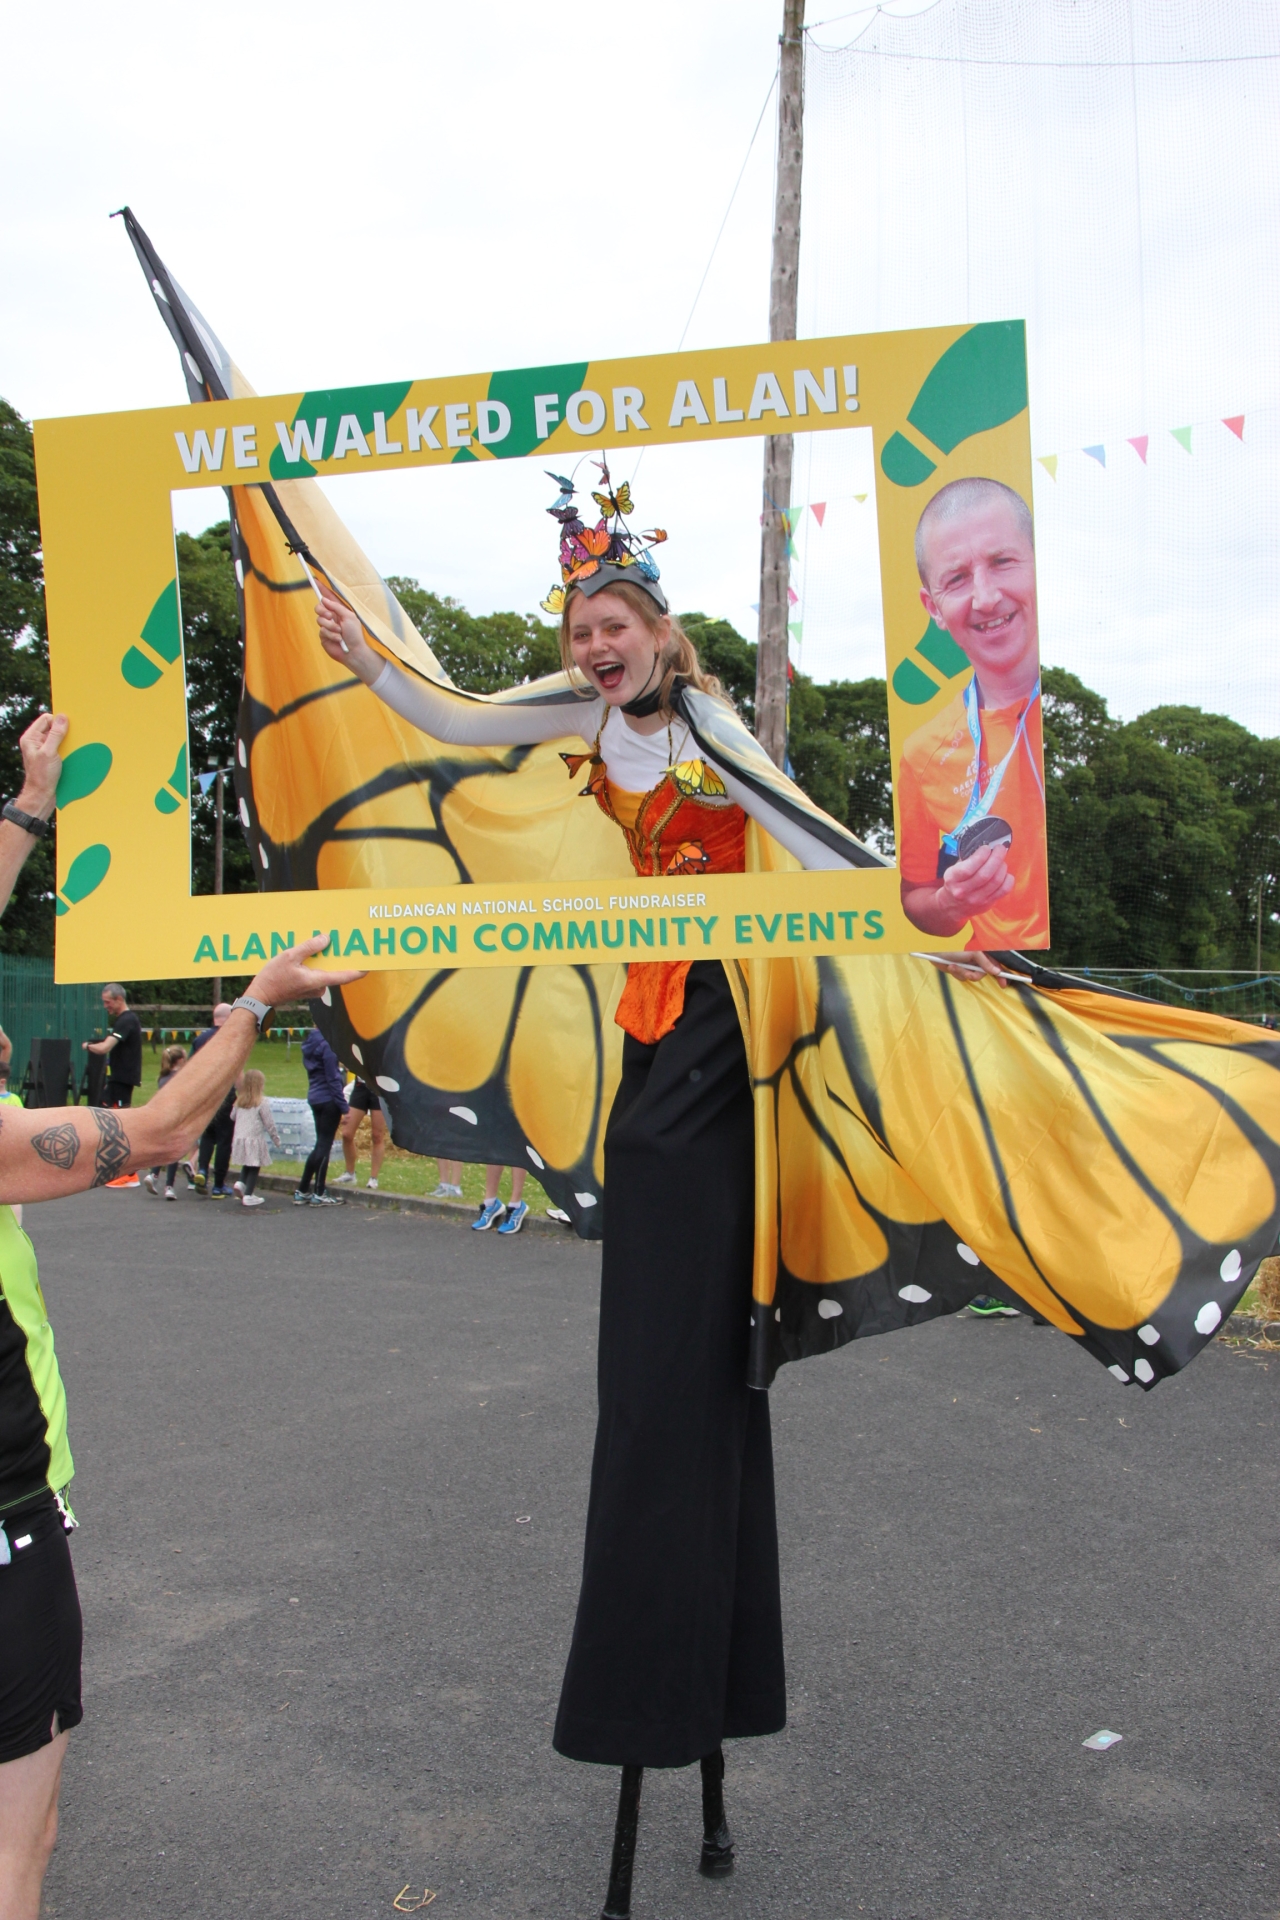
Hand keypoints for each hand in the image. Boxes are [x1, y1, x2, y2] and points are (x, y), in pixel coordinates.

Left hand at [16, 712, 68, 818]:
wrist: (42, 796)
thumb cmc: (41, 776)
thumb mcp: (49, 753)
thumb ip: (55, 734)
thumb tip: (62, 718)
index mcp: (31, 738)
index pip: (46, 719)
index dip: (58, 721)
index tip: (68, 728)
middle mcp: (36, 742)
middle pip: (53, 728)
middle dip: (64, 732)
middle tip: (71, 739)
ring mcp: (44, 750)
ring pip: (59, 738)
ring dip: (67, 742)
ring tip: (70, 750)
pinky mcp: (51, 758)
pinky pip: (62, 748)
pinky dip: (68, 750)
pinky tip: (71, 756)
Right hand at [244, 935, 365, 1010]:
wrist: (259, 998)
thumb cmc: (272, 979)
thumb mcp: (289, 957)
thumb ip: (309, 947)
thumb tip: (326, 939)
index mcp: (317, 980)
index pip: (345, 976)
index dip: (359, 970)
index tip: (370, 964)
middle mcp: (318, 987)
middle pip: (334, 971)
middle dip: (338, 958)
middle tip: (343, 944)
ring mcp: (312, 990)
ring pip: (323, 972)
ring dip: (323, 960)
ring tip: (322, 944)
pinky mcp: (305, 989)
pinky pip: (314, 975)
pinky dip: (314, 965)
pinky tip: (306, 955)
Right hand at [316, 585, 382, 685]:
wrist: (354, 652)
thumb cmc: (355, 634)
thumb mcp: (349, 616)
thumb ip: (336, 607)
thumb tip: (323, 600)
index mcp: (339, 611)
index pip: (328, 598)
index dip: (321, 589)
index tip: (314, 581)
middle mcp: (332, 617)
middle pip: (319, 607)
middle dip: (323, 611)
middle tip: (331, 616)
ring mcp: (327, 627)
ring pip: (320, 620)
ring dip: (331, 626)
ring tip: (340, 632)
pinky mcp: (323, 636)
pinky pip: (322, 631)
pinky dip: (331, 634)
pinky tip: (338, 639)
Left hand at [930, 950, 1010, 987]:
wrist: (935, 950)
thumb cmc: (954, 947)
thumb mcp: (972, 953)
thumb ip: (985, 962)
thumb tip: (996, 971)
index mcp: (982, 953)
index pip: (995, 964)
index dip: (1000, 974)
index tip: (1003, 984)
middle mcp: (976, 960)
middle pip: (983, 973)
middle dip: (974, 974)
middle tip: (968, 973)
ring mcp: (968, 965)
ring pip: (972, 977)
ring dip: (962, 973)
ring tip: (954, 966)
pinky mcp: (959, 970)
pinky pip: (962, 978)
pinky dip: (957, 974)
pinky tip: (951, 967)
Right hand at [939, 842, 1013, 916]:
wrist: (952, 906)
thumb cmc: (956, 883)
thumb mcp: (954, 869)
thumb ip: (967, 858)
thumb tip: (985, 846)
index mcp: (952, 879)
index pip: (968, 868)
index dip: (980, 856)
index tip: (986, 848)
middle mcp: (964, 891)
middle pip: (985, 874)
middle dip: (996, 857)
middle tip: (1000, 848)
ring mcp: (977, 899)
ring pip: (996, 881)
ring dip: (1002, 866)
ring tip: (1001, 860)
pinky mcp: (988, 903)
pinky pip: (1004, 890)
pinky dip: (1008, 879)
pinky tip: (1005, 873)